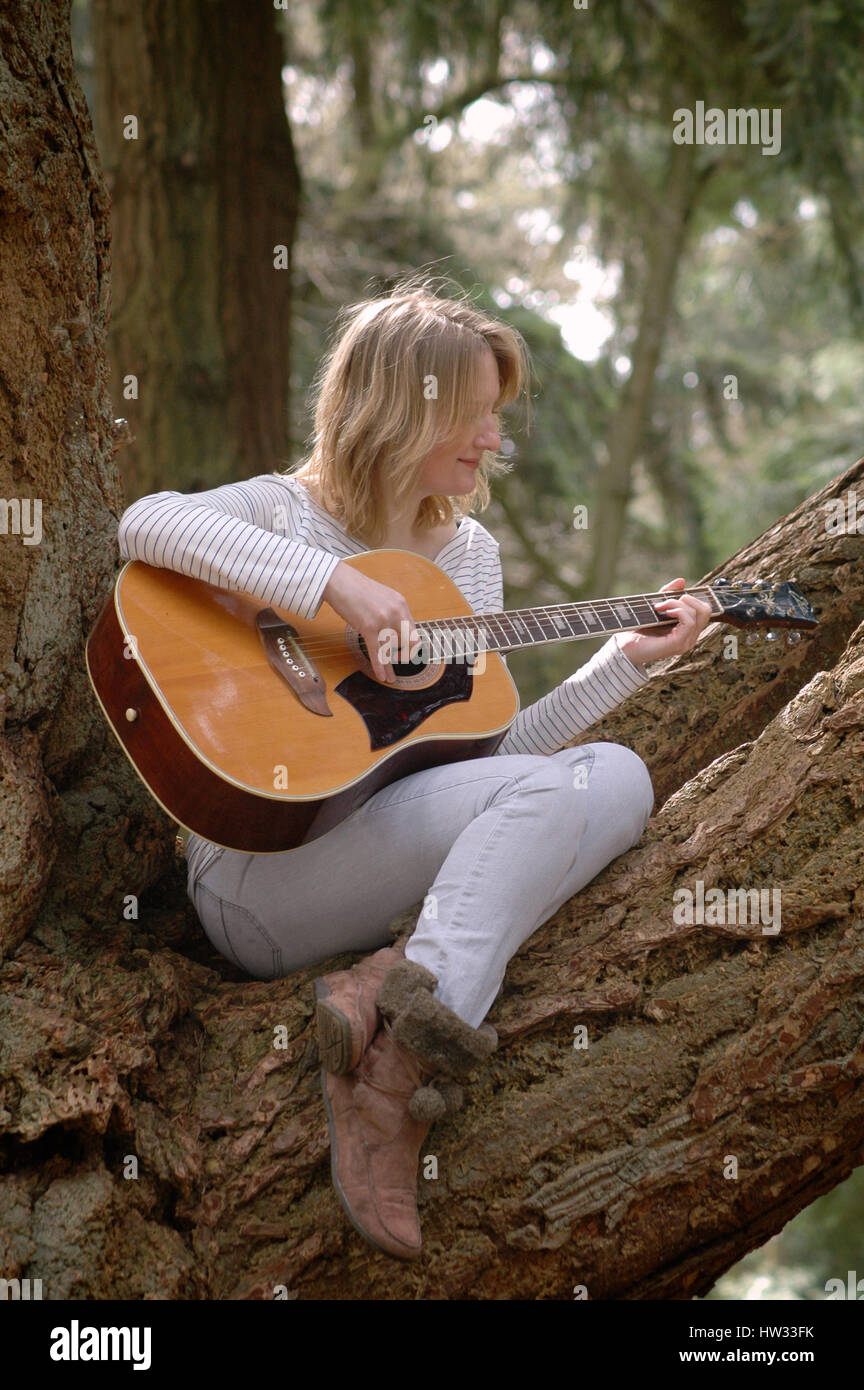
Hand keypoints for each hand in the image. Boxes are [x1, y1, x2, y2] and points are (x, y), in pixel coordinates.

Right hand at [322, 561, 420, 682]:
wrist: (338, 581)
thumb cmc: (356, 589)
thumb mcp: (383, 597)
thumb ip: (392, 612)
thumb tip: (396, 630)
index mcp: (401, 604)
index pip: (414, 630)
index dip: (410, 645)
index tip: (403, 651)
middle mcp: (396, 612)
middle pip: (409, 642)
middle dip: (405, 656)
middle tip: (397, 661)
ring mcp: (383, 619)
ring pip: (392, 650)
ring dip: (390, 666)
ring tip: (390, 677)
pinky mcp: (368, 627)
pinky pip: (378, 653)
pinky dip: (380, 667)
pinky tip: (382, 676)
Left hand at [615, 578, 713, 667]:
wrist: (625, 646)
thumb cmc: (639, 628)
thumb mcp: (657, 606)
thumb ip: (669, 594)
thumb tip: (682, 581)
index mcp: (688, 630)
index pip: (704, 609)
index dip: (691, 597)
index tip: (670, 596)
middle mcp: (690, 637)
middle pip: (706, 610)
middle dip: (688, 598)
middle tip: (667, 601)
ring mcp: (686, 641)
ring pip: (698, 613)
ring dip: (677, 603)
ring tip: (660, 606)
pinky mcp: (678, 643)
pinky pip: (689, 621)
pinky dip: (678, 611)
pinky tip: (665, 612)